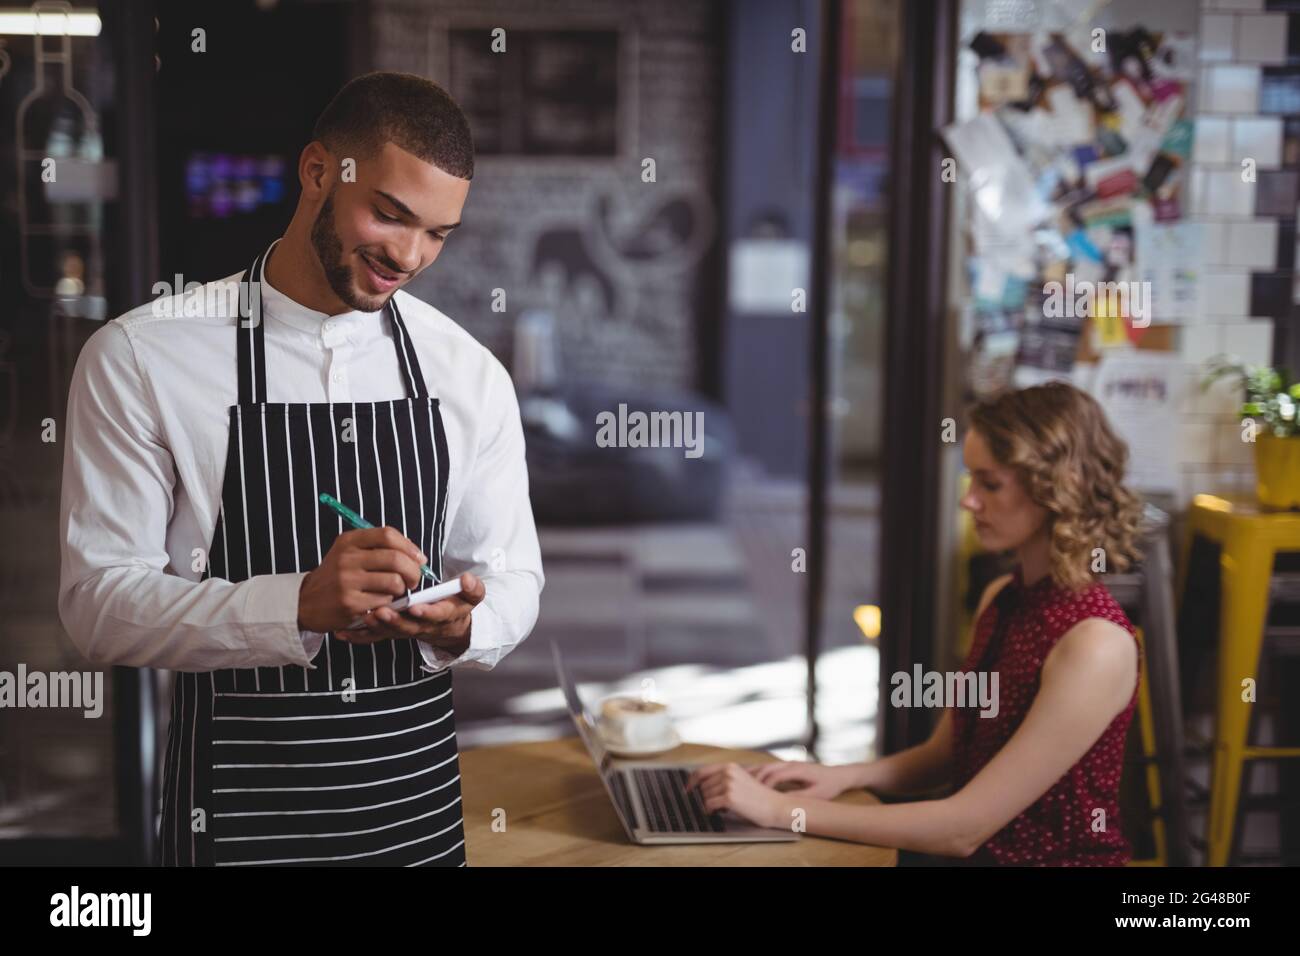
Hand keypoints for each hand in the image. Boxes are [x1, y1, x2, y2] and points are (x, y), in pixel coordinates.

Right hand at [297, 526, 425, 633]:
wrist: (305, 601)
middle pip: (395, 559)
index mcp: (349, 541)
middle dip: (413, 571)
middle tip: (414, 579)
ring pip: (394, 582)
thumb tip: (418, 556)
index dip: (409, 547)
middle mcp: (347, 558)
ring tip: (394, 591)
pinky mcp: (350, 603)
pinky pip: (384, 601)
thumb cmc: (336, 576)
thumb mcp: (349, 552)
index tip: (419, 559)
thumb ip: (379, 548)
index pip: (387, 535)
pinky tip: (379, 602)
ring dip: (401, 589)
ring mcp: (347, 581)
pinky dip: (388, 603)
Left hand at [346, 572, 485, 655]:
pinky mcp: (393, 630)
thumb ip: (472, 589)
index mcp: (443, 616)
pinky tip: (343, 632)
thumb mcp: (470, 598)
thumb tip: (468, 579)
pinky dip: (360, 636)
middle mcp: (423, 626)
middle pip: (408, 627)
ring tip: (363, 616)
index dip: (426, 612)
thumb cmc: (457, 605)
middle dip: (394, 620)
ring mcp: (406, 629)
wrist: (448, 625)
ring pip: (390, 631)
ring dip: (375, 627)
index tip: (416, 606)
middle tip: (380, 611)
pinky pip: (376, 636)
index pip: (436, 615)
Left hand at [684, 762, 791, 829]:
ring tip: (725, 806)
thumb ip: (723, 778)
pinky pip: (709, 805)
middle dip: (706, 796)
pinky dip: (710, 810)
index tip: (687, 788)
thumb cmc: (759, 796)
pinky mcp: (729, 798)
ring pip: (705, 796)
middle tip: (718, 803)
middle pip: (702, 786)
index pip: (702, 771)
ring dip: (711, 803)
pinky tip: (718, 812)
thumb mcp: (741, 780)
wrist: (774, 806)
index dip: (691, 781)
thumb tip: (701, 784)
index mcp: (730, 766)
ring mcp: (728, 784)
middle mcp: (728, 772)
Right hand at [750, 760, 858, 799]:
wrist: (839, 774)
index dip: (764, 786)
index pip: (775, 776)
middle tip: (740, 789)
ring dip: (752, 774)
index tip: (755, 796)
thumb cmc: (829, 786)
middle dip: (753, 779)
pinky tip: (748, 778)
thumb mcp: (817, 794)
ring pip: (766, 766)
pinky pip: (769, 767)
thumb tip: (783, 802)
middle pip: (767, 768)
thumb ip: (801, 796)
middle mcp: (791, 764)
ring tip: (738, 783)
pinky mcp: (787, 765)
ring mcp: (788, 763)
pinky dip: (758, 772)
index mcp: (798, 770)